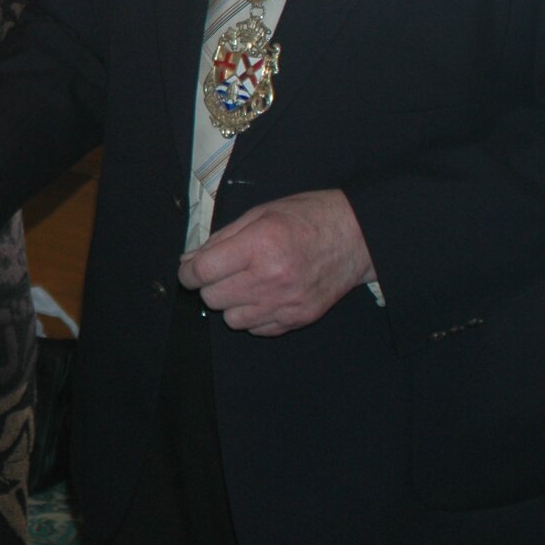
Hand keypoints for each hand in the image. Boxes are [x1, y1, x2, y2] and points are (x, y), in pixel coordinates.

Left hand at [178, 189, 375, 335]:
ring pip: (232, 320)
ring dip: (232, 304)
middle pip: (213, 298)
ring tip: (247, 284)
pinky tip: (265, 296)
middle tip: (225, 272)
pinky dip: (254, 316)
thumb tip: (189, 261)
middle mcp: (271, 278)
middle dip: (211, 285)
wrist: (357, 236)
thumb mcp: (259, 214)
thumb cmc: (306, 218)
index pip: (202, 272)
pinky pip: (259, 330)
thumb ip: (221, 239)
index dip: (188, 272)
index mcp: (258, 246)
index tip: (190, 270)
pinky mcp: (300, 318)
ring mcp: (287, 302)